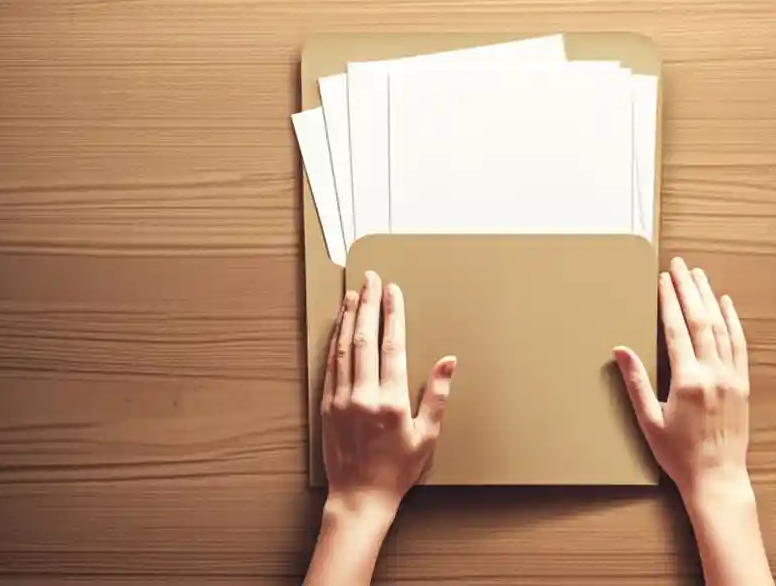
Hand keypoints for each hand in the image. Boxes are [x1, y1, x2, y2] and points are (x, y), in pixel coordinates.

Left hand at [320, 272, 456, 519]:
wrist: (360, 496)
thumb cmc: (398, 469)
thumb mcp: (427, 434)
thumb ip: (437, 394)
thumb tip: (448, 361)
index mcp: (391, 401)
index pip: (392, 345)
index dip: (393, 314)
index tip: (393, 290)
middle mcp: (363, 395)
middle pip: (365, 338)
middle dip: (368, 304)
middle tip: (370, 278)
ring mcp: (341, 400)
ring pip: (343, 347)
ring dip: (347, 317)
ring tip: (352, 293)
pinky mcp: (326, 407)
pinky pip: (330, 365)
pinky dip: (334, 341)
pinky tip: (337, 326)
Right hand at [613, 257, 752, 501]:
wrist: (717, 478)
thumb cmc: (679, 455)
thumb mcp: (649, 421)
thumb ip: (636, 382)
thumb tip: (621, 350)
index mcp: (687, 381)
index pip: (676, 329)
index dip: (668, 301)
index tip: (663, 279)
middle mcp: (713, 374)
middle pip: (700, 320)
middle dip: (688, 288)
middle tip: (679, 265)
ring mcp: (731, 377)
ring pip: (721, 327)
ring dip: (709, 297)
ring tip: (699, 275)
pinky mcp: (743, 384)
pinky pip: (739, 344)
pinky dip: (733, 320)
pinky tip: (725, 304)